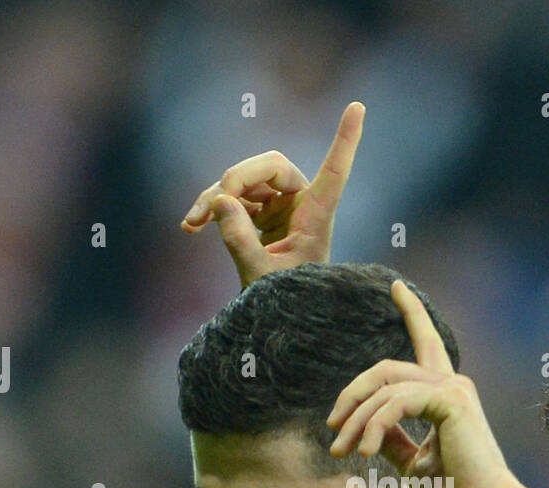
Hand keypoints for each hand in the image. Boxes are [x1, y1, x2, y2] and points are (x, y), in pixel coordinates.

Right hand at [181, 102, 364, 287]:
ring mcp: (280, 206)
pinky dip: (211, 208)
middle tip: (215, 203)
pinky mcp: (260, 213)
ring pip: (244, 180)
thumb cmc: (283, 303)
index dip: (345, 140)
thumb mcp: (261, 277)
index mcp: (317, 217)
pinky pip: (232, 198)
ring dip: (215, 196)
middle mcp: (301, 204)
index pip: (335, 173)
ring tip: (192, 222)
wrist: (277, 319)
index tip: (358, 107)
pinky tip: (190, 226)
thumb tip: (220, 201)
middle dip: (238, 179)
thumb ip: (241, 242)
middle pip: (271, 165)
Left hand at [327, 280, 524, 487]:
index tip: (396, 287)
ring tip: (343, 450)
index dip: (412, 311)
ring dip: (356, 419)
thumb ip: (391, 440)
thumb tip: (364, 428)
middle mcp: (452, 383)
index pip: (426, 342)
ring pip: (385, 387)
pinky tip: (365, 450)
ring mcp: (453, 388)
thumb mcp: (412, 462)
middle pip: (385, 369)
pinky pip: (396, 402)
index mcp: (446, 393)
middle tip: (331, 427)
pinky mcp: (450, 400)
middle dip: (352, 394)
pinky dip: (374, 424)